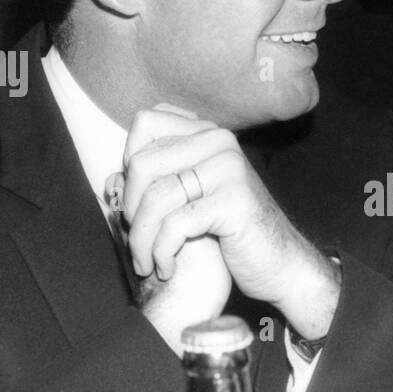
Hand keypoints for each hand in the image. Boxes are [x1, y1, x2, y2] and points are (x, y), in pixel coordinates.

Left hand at [120, 105, 339, 346]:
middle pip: (142, 162)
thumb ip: (165, 174)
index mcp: (208, 134)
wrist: (280, 264)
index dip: (129, 165)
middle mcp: (219, 143)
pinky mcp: (234, 202)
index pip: (145, 123)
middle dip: (129, 208)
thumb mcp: (196, 195)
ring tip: (147, 262)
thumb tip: (113, 176)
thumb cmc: (231, 233)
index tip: (136, 202)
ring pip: (155, 197)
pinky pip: (176, 224)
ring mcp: (229, 169)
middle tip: (138, 238)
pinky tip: (167, 268)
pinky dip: (162, 252)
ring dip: (141, 239)